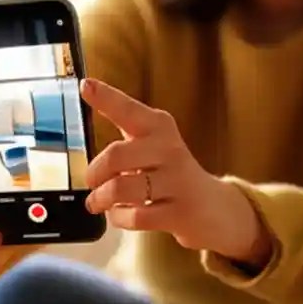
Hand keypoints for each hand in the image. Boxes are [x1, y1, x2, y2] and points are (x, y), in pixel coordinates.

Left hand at [81, 78, 272, 267]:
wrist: (216, 208)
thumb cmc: (171, 173)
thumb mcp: (152, 147)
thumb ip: (122, 141)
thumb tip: (87, 150)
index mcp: (159, 127)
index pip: (128, 109)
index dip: (106, 98)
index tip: (86, 85)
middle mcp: (169, 149)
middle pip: (116, 155)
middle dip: (94, 173)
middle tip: (91, 182)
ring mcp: (177, 181)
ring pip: (120, 189)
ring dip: (101, 199)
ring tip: (99, 202)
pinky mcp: (180, 212)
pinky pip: (135, 217)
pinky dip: (119, 218)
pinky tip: (122, 214)